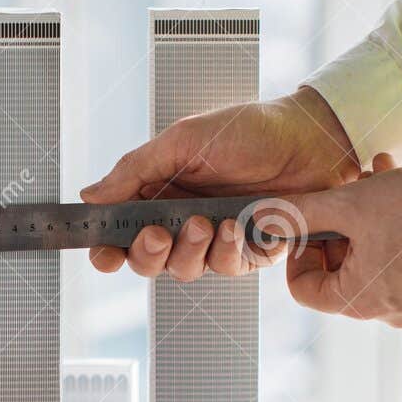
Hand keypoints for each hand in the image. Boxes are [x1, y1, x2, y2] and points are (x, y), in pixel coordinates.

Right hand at [83, 86, 358, 279]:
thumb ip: (135, 170)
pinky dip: (227, 252)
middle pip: (147, 261)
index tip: (103, 255)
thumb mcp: (184, 140)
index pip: (121, 235)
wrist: (311, 137)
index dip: (107, 251)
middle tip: (157, 233)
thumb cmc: (249, 130)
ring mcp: (216, 239)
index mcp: (158, 194)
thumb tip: (90, 196)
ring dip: (189, 252)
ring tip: (204, 222)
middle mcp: (182, 221)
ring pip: (184, 270)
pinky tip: (235, 227)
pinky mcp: (249, 251)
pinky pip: (227, 268)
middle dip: (147, 254)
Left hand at [286, 156, 401, 327]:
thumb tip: (263, 217)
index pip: (304, 288)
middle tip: (344, 190)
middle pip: (339, 269)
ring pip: (373, 255)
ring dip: (367, 215)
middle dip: (338, 224)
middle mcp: (386, 311)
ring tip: (378, 175)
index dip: (297, 249)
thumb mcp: (349, 204)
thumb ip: (300, 212)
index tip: (306, 220)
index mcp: (358, 303)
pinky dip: (395, 223)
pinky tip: (401, 181)